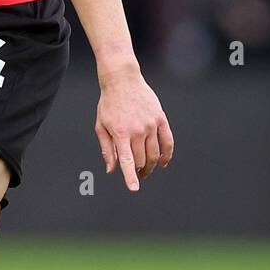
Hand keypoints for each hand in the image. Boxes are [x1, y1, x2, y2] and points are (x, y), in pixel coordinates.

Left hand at [95, 64, 173, 192]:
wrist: (122, 80)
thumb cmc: (108, 104)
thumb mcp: (101, 126)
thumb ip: (106, 149)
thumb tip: (111, 170)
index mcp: (120, 133)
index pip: (128, 160)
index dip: (130, 177)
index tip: (134, 189)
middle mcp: (137, 130)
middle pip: (142, 160)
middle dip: (139, 172)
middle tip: (136, 175)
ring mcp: (150, 125)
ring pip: (154, 154)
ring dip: (151, 166)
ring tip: (146, 171)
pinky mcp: (160, 119)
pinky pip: (168, 141)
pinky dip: (167, 155)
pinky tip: (163, 162)